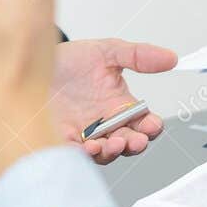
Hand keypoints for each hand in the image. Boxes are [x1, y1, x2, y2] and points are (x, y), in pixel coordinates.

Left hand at [53, 39, 175, 162]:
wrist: (36, 62)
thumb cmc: (73, 60)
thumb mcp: (108, 51)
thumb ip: (138, 56)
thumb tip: (171, 58)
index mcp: (120, 105)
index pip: (143, 122)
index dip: (151, 127)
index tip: (152, 125)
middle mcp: (105, 123)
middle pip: (128, 142)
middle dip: (135, 144)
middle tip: (135, 140)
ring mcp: (85, 133)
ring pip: (105, 152)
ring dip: (111, 152)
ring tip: (112, 144)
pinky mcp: (63, 138)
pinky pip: (75, 153)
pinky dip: (82, 155)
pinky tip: (85, 148)